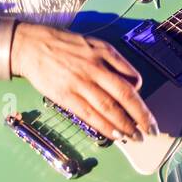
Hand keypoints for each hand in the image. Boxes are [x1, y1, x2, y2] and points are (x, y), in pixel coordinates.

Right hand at [10, 23, 158, 141]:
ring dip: (125, 126)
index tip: (143, 110)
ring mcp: (80, 82)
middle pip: (125, 96)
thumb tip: (130, 82)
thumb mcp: (93, 43)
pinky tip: (114, 135)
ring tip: (135, 138)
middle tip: (151, 130)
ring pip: (109, 108)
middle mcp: (96, 67)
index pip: (132, 77)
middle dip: (141, 116)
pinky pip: (89, 114)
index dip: (141, 96)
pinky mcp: (65, 95)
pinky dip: (104, 127)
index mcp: (105, 53)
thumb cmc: (63, 44)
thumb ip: (112, 61)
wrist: (30, 45)